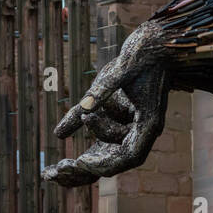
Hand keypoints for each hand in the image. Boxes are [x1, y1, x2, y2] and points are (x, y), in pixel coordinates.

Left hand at [41, 21, 174, 186]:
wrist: (159, 38)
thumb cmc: (143, 52)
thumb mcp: (115, 73)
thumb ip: (94, 97)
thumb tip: (63, 128)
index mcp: (149, 122)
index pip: (129, 156)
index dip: (104, 164)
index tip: (78, 163)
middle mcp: (142, 128)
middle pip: (116, 160)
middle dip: (87, 169)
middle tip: (55, 174)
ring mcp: (133, 123)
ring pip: (107, 149)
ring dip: (82, 158)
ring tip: (53, 168)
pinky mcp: (123, 114)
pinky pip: (102, 133)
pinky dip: (83, 136)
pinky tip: (61, 135)